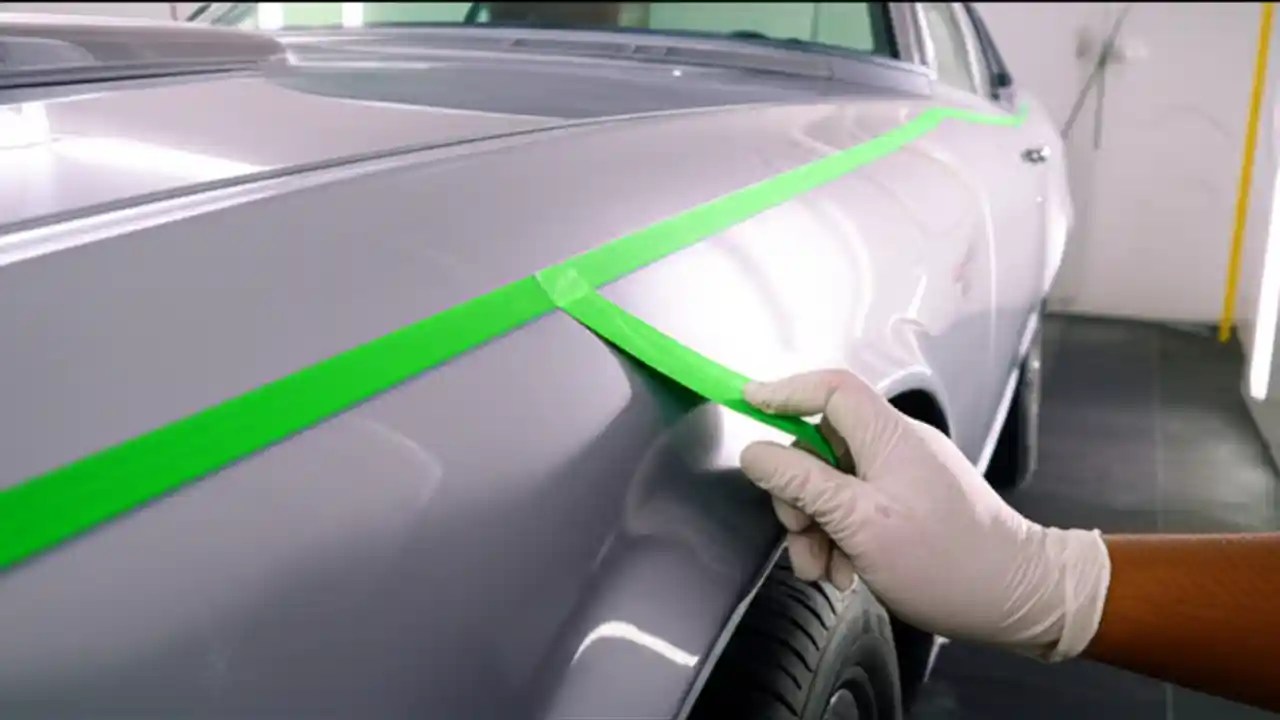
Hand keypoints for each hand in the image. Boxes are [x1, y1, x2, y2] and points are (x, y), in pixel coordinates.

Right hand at [739, 369, 1110, 660]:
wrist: (1017, 598)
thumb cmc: (947, 561)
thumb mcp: (858, 522)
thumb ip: (801, 483)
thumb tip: (755, 452)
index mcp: (889, 435)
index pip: (830, 388)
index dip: (785, 391)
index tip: (748, 403)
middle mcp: (897, 446)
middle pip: (821, 447)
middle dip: (798, 496)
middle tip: (799, 537)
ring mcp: (905, 475)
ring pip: (834, 485)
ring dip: (817, 529)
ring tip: (825, 571)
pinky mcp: (911, 503)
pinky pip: (857, 508)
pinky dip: (842, 539)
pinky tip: (846, 573)